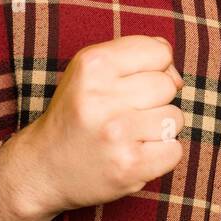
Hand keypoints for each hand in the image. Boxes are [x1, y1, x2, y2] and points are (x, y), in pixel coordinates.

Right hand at [10, 34, 184, 217]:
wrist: (43, 168)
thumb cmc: (77, 114)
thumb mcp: (92, 71)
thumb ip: (136, 56)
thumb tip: (177, 76)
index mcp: (92, 64)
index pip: (160, 51)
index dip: (154, 68)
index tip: (131, 84)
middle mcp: (101, 97)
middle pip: (168, 85)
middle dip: (155, 100)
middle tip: (124, 114)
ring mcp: (116, 133)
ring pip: (174, 118)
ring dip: (158, 128)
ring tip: (128, 135)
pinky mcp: (129, 166)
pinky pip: (174, 150)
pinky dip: (161, 154)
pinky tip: (134, 154)